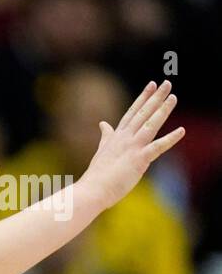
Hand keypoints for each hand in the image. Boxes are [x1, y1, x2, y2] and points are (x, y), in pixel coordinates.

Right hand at [79, 80, 183, 210]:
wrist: (92, 190)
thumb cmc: (97, 175)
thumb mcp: (102, 151)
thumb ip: (106, 136)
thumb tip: (103, 123)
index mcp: (117, 137)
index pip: (132, 113)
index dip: (142, 98)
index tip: (151, 85)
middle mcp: (125, 138)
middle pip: (142, 114)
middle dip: (155, 97)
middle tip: (166, 83)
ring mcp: (132, 148)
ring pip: (150, 124)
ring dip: (162, 110)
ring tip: (173, 97)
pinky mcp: (139, 160)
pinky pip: (157, 147)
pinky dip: (170, 139)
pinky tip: (182, 131)